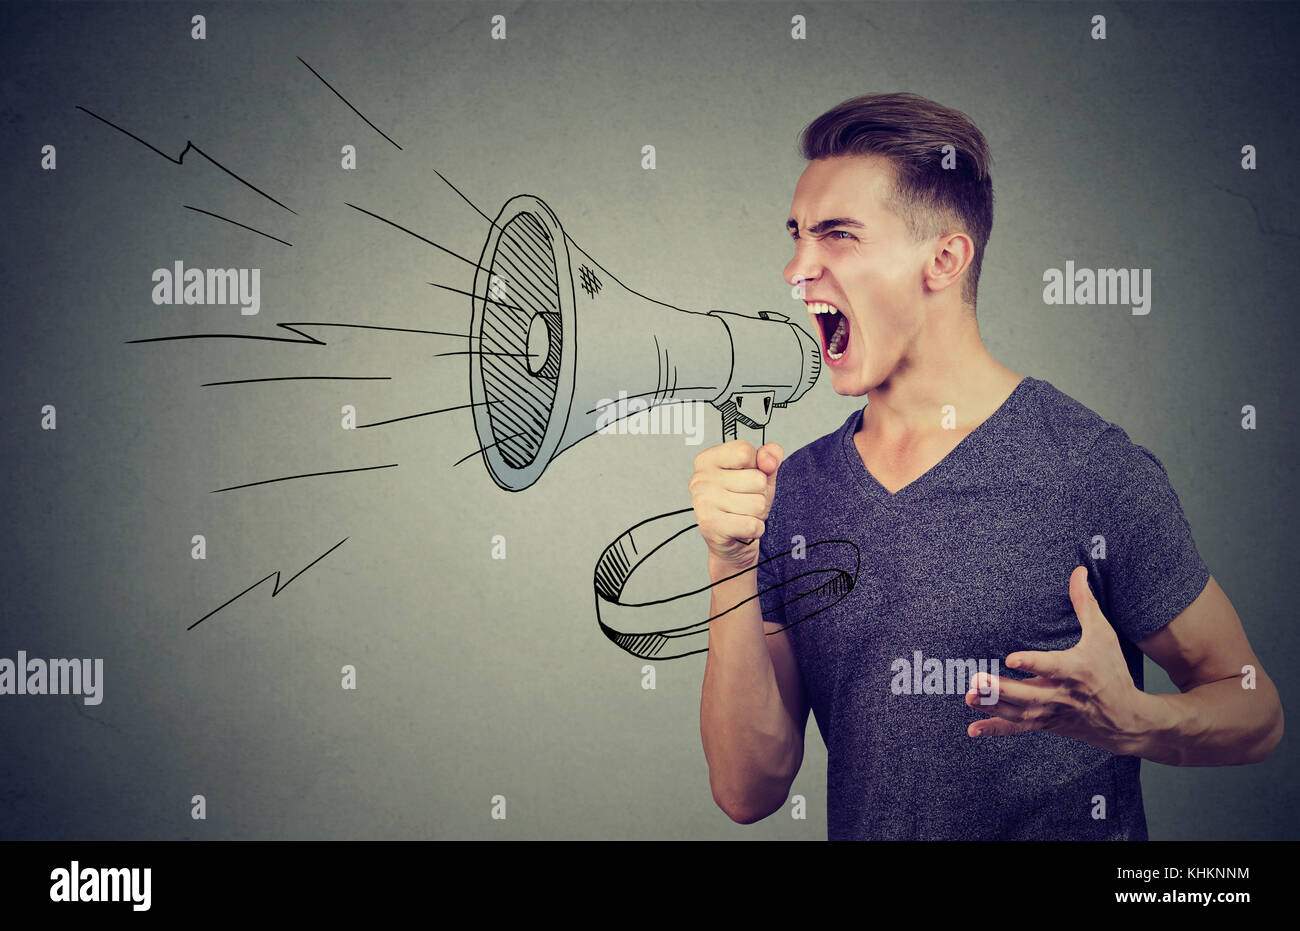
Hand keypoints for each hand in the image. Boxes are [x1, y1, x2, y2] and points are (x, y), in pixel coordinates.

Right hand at [689, 439, 782, 571]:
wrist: (734, 541)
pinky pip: (752, 525)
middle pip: (757, 479)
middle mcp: (701, 478)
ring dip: (758, 514)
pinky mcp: (710, 525)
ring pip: (757, 504)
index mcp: (708, 459)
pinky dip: (755, 529)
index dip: (757, 466)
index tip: (746, 477)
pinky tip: (742, 528)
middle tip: (745, 501)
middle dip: (760, 494)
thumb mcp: (761, 474)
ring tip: (743, 515)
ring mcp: (703, 502)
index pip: (745, 451)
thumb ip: (769, 457)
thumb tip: (769, 459)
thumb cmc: (744, 502)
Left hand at [965, 565, 1153, 754]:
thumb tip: (1078, 570)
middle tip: (976, 679)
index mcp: (1075, 670)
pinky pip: (1017, 729)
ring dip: (992, 705)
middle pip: (1027, 694)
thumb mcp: (1104, 636)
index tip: (1010, 658)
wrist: (1125, 719)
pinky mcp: (1044, 724)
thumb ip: (1086, 604)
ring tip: (968, 696)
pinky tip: (973, 730)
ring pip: (1018, 712)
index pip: (1051, 666)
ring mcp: (1050, 712)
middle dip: (1001, 689)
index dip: (1031, 663)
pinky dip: (995, 730)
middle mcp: (1060, 694)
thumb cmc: (1112, 672)